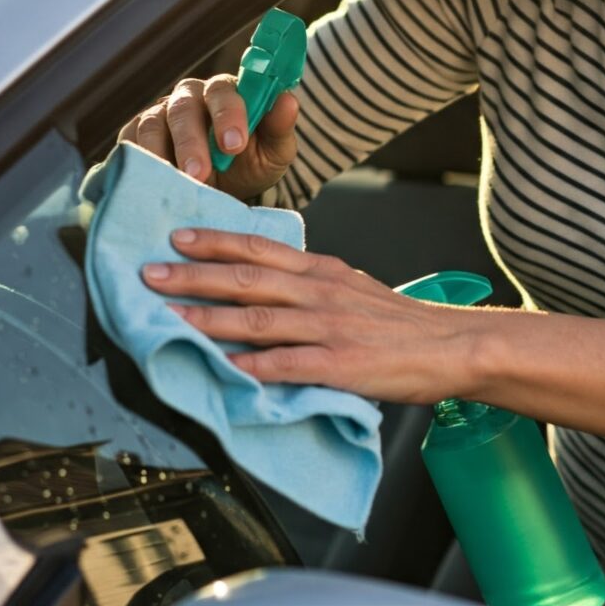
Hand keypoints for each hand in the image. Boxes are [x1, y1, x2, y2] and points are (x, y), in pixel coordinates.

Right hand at [118, 74, 298, 201]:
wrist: (220, 189)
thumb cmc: (249, 163)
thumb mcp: (272, 151)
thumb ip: (279, 127)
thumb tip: (289, 100)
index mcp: (226, 93)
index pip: (225, 92)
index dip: (229, 115)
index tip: (235, 145)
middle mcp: (189, 97)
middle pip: (184, 108)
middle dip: (192, 142)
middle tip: (200, 174)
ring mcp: (159, 114)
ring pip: (153, 124)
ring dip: (163, 154)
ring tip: (176, 182)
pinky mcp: (134, 134)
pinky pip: (130, 143)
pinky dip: (137, 161)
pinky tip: (148, 181)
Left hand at [140, 227, 479, 403]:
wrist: (454, 345)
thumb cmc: (403, 324)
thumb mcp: (355, 287)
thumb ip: (311, 285)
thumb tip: (267, 286)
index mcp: (323, 271)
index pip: (260, 248)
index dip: (215, 241)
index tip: (177, 237)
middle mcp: (321, 292)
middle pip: (247, 279)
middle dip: (193, 276)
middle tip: (151, 273)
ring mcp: (330, 328)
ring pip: (258, 320)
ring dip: (208, 319)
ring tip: (170, 318)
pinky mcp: (341, 364)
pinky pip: (289, 365)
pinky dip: (254, 366)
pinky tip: (226, 368)